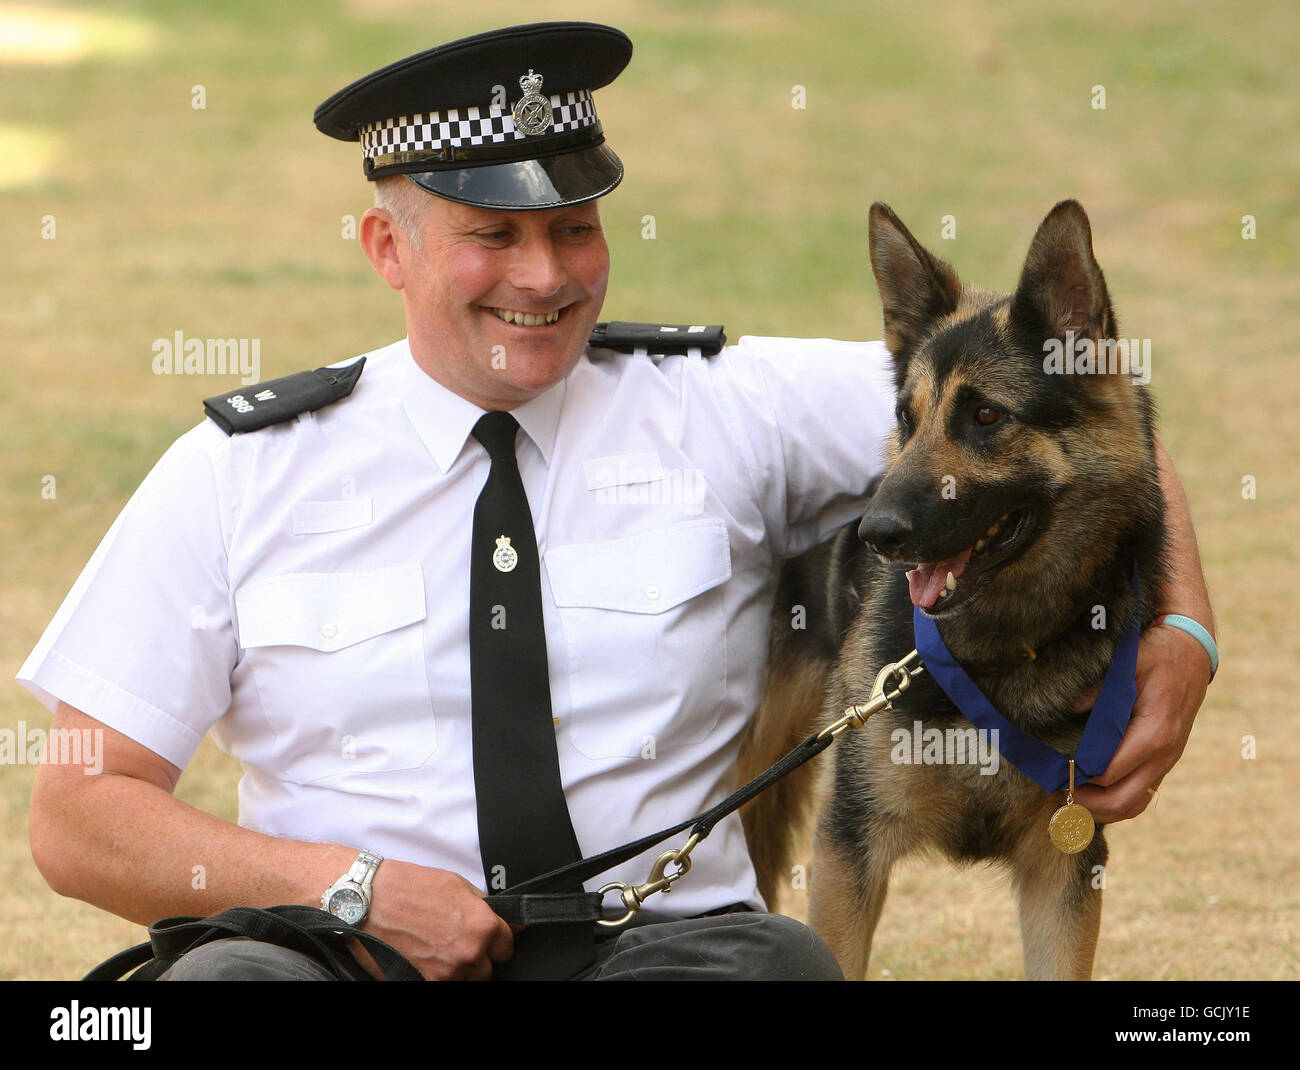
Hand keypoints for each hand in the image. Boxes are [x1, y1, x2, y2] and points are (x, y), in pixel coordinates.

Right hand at [345, 860, 515, 980]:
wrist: (367, 901)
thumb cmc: (408, 888)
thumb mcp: (457, 886)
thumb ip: (487, 908)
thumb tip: (512, 922)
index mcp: (481, 925)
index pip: (507, 946)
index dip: (497, 940)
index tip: (488, 938)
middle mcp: (467, 952)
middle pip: (487, 968)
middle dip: (476, 956)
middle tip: (456, 940)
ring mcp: (446, 973)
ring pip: (466, 979)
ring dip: (458, 968)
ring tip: (437, 948)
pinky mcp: (424, 984)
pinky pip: (444, 985)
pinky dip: (437, 975)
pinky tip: (425, 958)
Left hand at [1071, 624, 1209, 823]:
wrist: (1192, 652)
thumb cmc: (1158, 653)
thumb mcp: (1131, 658)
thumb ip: (1100, 685)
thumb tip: (1070, 708)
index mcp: (1154, 732)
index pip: (1110, 771)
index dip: (1079, 776)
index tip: (1052, 771)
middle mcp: (1164, 754)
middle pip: (1122, 799)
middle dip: (1086, 802)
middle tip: (1055, 792)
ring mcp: (1166, 762)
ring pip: (1133, 805)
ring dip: (1100, 810)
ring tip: (1068, 799)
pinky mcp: (1163, 762)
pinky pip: (1141, 795)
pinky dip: (1116, 803)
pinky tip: (1090, 796)